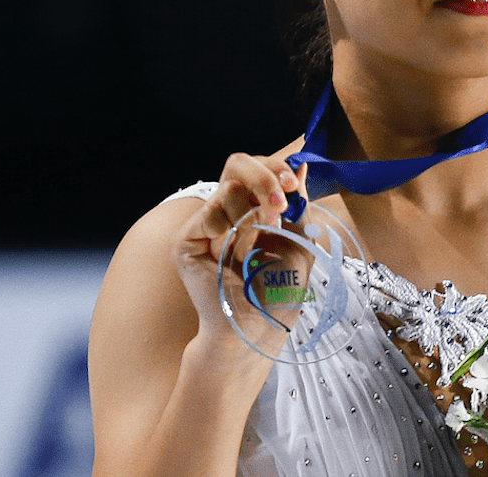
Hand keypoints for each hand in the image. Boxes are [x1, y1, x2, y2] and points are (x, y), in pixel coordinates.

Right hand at [174, 154, 310, 350]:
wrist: (259, 323)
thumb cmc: (281, 288)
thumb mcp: (301, 239)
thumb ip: (298, 203)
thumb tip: (300, 166)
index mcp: (254, 206)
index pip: (258, 166)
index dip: (275, 167)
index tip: (292, 183)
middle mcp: (228, 211)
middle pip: (237, 164)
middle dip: (264, 178)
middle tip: (279, 206)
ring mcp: (206, 225)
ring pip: (229, 190)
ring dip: (253, 216)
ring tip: (256, 248)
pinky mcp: (186, 241)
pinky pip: (209, 215)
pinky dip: (228, 232)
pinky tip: (231, 257)